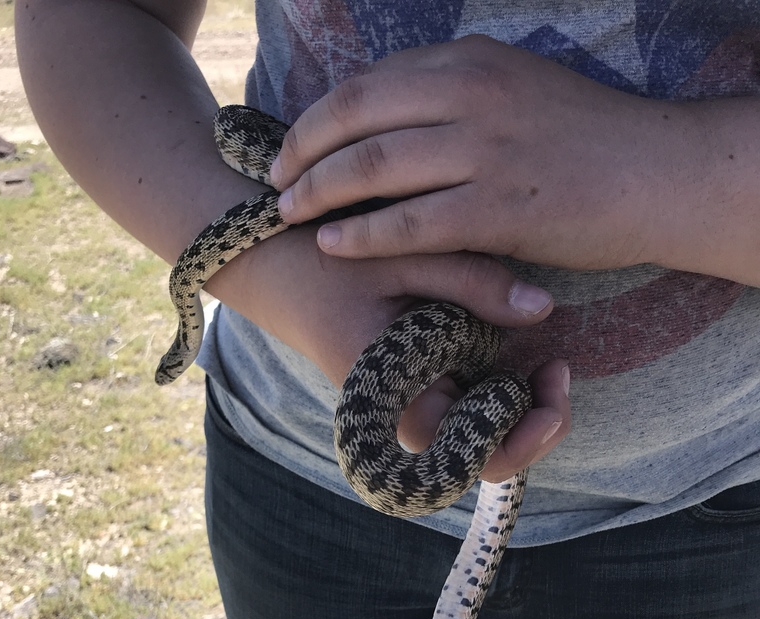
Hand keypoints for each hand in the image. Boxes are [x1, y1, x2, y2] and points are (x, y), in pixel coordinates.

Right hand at [208, 225, 570, 480]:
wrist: (266, 264)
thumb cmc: (321, 262)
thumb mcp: (402, 256)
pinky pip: (469, 399)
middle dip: (536, 422)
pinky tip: (517, 350)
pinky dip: (499, 379)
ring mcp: (412, 404)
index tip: (547, 376)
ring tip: (549, 360)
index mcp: (398, 402)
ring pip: (482, 430)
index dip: (526, 435)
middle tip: (559, 369)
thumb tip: (544, 309)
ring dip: (521, 402)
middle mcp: (405, 416)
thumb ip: (472, 282)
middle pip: (488, 455)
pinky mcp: (417, 383)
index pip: (477, 457)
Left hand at [270, 34, 675, 270]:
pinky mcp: (498, 210)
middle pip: (356, 119)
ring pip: (373, 167)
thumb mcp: (519, 90)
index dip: (319, 118)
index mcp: (472, 62)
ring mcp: (483, 151)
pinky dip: (361, 233)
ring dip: (318, 192)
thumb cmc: (589, 139)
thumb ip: (459, 96)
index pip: (370, 84)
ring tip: (287, 215)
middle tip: (273, 185)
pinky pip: (410, 223)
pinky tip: (331, 244)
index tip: (292, 147)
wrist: (657, 173)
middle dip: (302, 153)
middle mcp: (470, 96)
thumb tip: (402, 116)